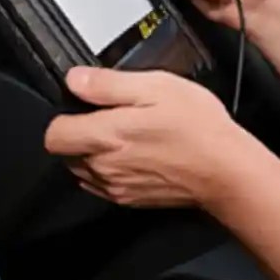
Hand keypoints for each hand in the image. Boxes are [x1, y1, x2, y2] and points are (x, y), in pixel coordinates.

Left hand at [43, 66, 253, 208]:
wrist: (225, 171)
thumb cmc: (198, 128)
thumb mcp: (156, 87)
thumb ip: (108, 84)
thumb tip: (74, 79)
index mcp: (105, 136)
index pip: (53, 134)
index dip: (66, 115)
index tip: (87, 106)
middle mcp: (103, 167)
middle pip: (66, 152)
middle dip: (80, 134)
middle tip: (114, 117)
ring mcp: (116, 187)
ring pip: (83, 170)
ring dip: (94, 154)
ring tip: (129, 136)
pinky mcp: (130, 200)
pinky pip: (103, 185)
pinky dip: (111, 171)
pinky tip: (138, 155)